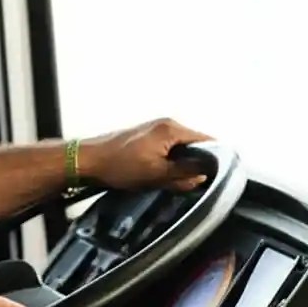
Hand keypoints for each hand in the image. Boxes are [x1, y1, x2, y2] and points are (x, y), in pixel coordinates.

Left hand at [82, 117, 212, 190]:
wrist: (88, 161)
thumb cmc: (118, 166)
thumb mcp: (156, 175)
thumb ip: (184, 175)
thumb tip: (204, 176)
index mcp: (171, 129)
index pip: (207, 141)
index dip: (215, 158)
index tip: (220, 175)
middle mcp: (165, 124)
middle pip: (195, 144)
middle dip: (196, 163)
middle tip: (193, 182)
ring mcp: (155, 129)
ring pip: (181, 148)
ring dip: (181, 164)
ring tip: (175, 180)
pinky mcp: (146, 137)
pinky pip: (168, 149)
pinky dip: (170, 161)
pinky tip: (162, 174)